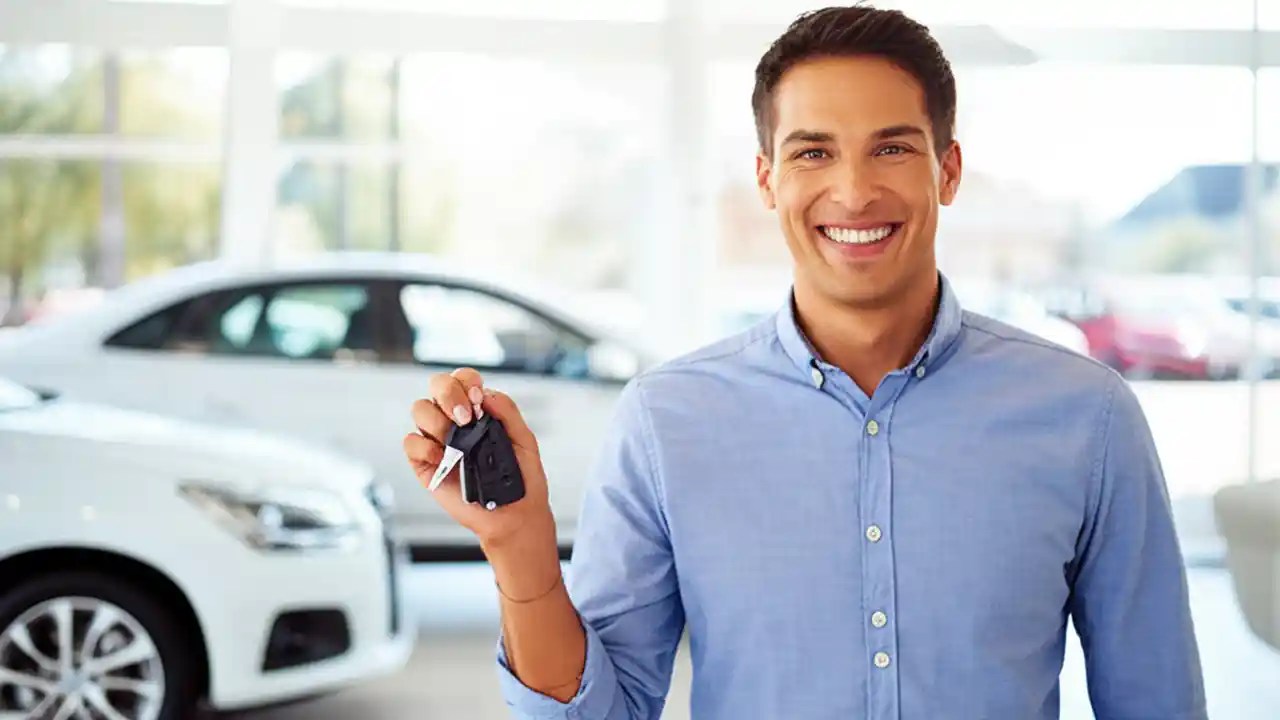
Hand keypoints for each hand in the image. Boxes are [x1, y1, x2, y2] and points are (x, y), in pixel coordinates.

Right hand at [404, 368, 554, 547]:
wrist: (512, 515)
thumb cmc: (520, 478)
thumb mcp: (524, 440)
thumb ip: (507, 411)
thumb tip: (486, 394)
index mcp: (477, 410)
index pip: (462, 379)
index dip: (466, 381)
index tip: (478, 400)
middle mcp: (454, 420)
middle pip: (437, 386)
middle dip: (449, 394)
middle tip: (465, 417)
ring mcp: (438, 440)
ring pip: (420, 409)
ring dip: (438, 421)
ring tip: (457, 442)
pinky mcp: (425, 463)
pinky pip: (411, 443)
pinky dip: (425, 447)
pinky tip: (443, 459)